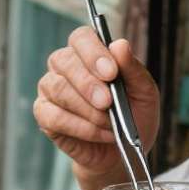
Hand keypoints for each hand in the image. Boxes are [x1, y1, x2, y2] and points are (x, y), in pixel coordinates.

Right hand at [34, 25, 159, 183]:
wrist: (124, 151)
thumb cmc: (134, 115)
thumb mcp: (144, 92)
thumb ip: (133, 69)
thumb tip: (119, 45)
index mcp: (89, 53)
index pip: (81, 38)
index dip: (93, 53)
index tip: (111, 73)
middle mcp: (65, 66)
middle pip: (64, 61)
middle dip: (88, 84)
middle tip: (108, 102)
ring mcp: (50, 89)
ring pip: (59, 89)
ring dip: (88, 109)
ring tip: (110, 123)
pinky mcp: (44, 115)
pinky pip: (54, 116)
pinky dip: (81, 127)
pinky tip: (99, 133)